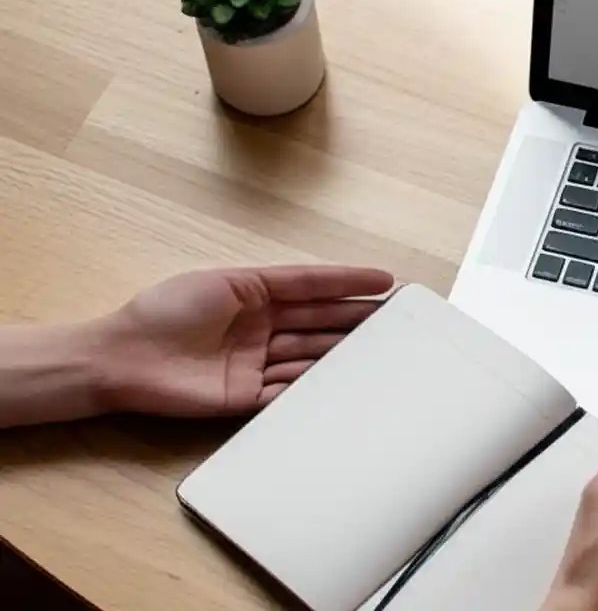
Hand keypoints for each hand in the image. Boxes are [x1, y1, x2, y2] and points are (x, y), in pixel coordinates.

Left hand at [97, 265, 393, 415]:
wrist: (121, 359)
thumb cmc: (165, 312)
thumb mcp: (226, 283)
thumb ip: (274, 286)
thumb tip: (320, 287)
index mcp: (254, 294)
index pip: (312, 286)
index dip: (349, 283)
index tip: (386, 281)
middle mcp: (260, 328)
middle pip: (317, 321)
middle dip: (355, 318)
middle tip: (395, 319)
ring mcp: (255, 363)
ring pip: (309, 356)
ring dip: (341, 353)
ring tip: (379, 350)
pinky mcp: (245, 397)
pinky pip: (288, 391)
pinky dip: (314, 387)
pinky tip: (343, 382)